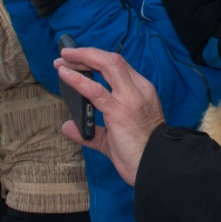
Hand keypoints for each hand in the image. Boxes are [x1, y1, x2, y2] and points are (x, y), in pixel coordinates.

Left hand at [55, 44, 165, 185]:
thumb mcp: (113, 139)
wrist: (157, 168)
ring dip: (82, 58)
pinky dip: (77, 78)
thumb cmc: (140, 155)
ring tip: (63, 59)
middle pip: (112, 60)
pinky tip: (64, 73)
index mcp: (141, 92)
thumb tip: (68, 126)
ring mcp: (130, 99)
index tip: (79, 59)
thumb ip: (90, 132)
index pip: (118, 66)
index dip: (96, 59)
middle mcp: (138, 90)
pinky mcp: (119, 111)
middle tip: (67, 54)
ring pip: (107, 64)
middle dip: (87, 53)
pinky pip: (95, 90)